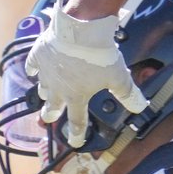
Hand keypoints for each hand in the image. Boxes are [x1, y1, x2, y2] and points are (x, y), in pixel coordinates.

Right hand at [28, 5, 143, 142]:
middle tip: (49, 117)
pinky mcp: (38, 56)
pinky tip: (34, 69)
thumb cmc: (99, 56)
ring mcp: (45, 73)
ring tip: (45, 93)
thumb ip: (128, 94)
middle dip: (50, 115)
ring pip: (41, 88)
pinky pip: (32, 66)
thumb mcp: (119, 77)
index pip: (77, 122)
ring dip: (45, 92)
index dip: (77, 135)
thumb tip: (140, 108)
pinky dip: (33, 69)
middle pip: (51, 108)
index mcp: (77, 97)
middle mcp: (58, 89)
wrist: (80, 30)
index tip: (75, 143)